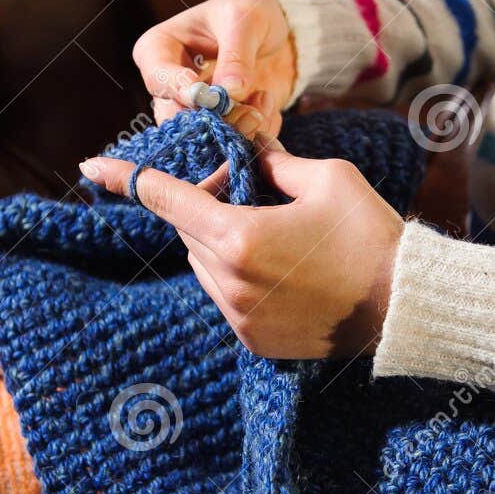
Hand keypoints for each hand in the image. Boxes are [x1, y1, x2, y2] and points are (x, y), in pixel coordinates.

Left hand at [78, 139, 403, 358]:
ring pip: (204, 266)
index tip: (89, 167)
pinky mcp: (252, 341)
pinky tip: (286, 271)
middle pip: (189, 231)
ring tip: (278, 237)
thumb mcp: (327, 179)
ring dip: (222, 244)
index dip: (126, 179)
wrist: (404, 307)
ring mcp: (238, 317)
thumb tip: (249, 153)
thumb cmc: (370, 235)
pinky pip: (226, 298)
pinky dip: (240, 279)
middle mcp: (228, 282)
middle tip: (250, 191)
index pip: (169, 200)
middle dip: (207, 206)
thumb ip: (275, 162)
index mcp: (239, 236)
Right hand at [132, 0, 296, 139]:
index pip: (156, 78)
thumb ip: (236, 55)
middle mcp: (170, 86)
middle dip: (215, 120)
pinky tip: (267, 105)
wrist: (277, 31)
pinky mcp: (219, 127)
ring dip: (238, 129)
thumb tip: (229, 92)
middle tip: (247, 112)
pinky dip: (255, 132)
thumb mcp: (245, 19)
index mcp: (159, 49)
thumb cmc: (249, 12)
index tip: (209, 96)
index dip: (181, 91)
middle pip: (177, 118)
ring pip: (203, 139)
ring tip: (263, 102)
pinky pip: (232, 143)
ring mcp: (193, 110)